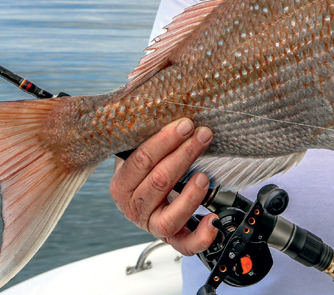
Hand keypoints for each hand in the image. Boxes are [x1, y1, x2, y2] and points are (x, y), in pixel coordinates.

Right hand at [109, 118, 217, 255]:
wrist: (145, 196)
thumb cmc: (146, 166)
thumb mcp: (137, 147)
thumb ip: (143, 126)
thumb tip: (150, 89)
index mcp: (120, 184)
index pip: (141, 160)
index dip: (165, 140)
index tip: (186, 124)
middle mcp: (133, 207)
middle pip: (159, 182)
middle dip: (184, 154)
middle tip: (203, 135)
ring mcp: (152, 224)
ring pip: (170, 217)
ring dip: (190, 196)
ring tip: (204, 177)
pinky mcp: (171, 237)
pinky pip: (184, 245)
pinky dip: (200, 236)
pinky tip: (212, 220)